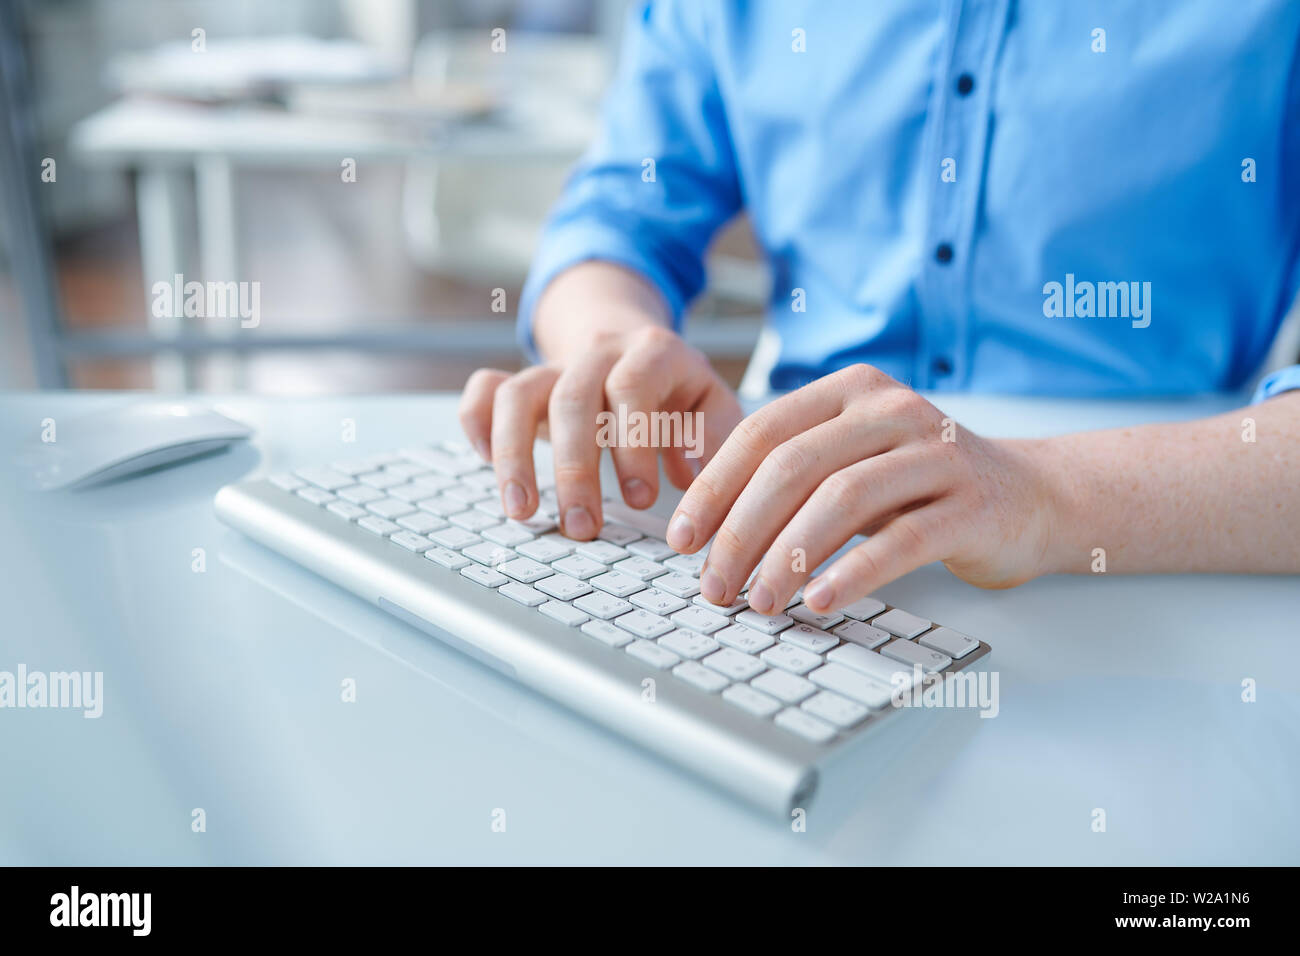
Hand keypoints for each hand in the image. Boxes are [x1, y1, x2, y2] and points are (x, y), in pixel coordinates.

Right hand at [458, 325, 742, 539]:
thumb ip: (714, 436)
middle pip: (572, 399)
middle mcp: (598, 352)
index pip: (633, 387)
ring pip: (518, 395)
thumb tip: (691, 477)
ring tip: (522, 513)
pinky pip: (484, 389)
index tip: (640, 500)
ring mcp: (555, 366)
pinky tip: (485, 464)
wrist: (642, 348)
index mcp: (653, 351)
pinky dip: (477, 423)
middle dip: (574, 469)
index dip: (632, 444)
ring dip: (515, 456)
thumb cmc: (682, 393)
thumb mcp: (714, 404)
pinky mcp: (522, 382)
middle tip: (581, 527)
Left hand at [665, 364, 1060, 613]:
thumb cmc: (921, 485)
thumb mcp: (854, 461)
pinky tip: (820, 603)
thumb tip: (706, 531)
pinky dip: (853, 573)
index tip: (681, 538)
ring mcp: (936, 453)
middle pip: (794, 466)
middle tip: (714, 586)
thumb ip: (794, 475)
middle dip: (741, 531)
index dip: (715, 487)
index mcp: (850, 390)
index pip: (763, 432)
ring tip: (759, 602)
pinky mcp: (971, 505)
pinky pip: (901, 540)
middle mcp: (892, 409)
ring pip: (842, 500)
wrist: (1033, 496)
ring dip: (789, 557)